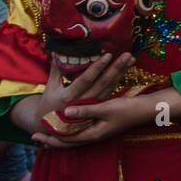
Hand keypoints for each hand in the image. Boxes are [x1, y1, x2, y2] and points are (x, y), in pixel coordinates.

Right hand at [10, 53, 134, 134]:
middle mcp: (83, 102)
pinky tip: (125, 70)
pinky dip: (118, 80)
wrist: (53, 128)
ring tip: (130, 59)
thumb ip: (56, 70)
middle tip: (127, 55)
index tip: (108, 55)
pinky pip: (110, 91)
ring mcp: (93, 105)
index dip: (97, 68)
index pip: (86, 80)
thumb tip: (57, 52)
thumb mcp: (51, 87)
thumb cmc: (49, 104)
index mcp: (69, 97)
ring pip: (109, 87)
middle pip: (102, 83)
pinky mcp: (99, 107)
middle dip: (116, 68)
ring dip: (120, 73)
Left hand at [31, 93, 154, 148]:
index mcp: (94, 134)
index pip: (66, 140)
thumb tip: (64, 112)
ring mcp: (99, 131)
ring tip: (47, 133)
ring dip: (59, 135)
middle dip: (51, 140)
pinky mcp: (102, 125)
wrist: (146, 110)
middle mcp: (95, 135)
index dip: (50, 138)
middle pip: (68, 142)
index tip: (35, 134)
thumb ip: (85, 110)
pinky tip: (66, 124)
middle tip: (35, 137)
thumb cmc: (127, 109)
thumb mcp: (105, 108)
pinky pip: (81, 131)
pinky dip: (70, 130)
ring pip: (74, 137)